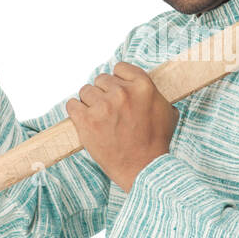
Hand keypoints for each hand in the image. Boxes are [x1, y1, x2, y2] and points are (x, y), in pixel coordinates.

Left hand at [66, 62, 179, 191]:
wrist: (143, 168)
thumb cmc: (156, 142)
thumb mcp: (166, 112)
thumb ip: (154, 94)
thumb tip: (147, 87)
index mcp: (142, 86)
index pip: (120, 68)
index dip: (118, 81)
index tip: (118, 92)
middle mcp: (122, 92)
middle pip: (101, 80)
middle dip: (104, 93)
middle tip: (110, 111)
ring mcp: (103, 106)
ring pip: (85, 91)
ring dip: (90, 103)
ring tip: (99, 118)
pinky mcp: (86, 120)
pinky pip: (72, 104)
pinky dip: (76, 112)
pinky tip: (85, 120)